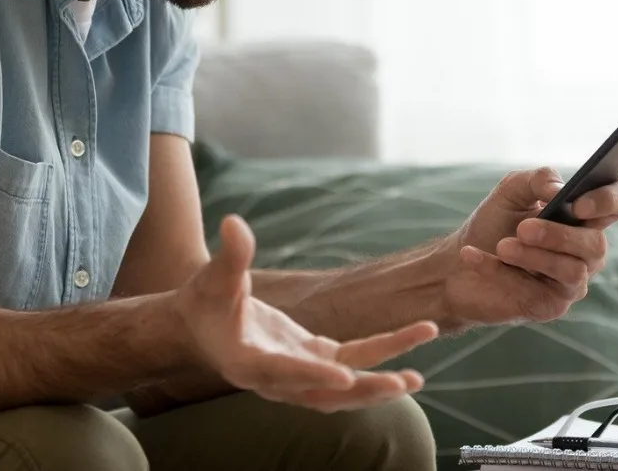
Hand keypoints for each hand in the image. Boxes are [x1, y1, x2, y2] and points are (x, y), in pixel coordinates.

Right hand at [177, 215, 438, 411]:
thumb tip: (233, 222)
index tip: (346, 377)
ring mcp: (297, 373)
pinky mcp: (311, 360)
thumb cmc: (204, 300)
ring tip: (416, 379)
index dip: (313, 375)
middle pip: (324, 394)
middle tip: (402, 383)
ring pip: (341, 387)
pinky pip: (348, 365)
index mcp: (248, 363)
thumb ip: (230, 256)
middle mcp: (276, 380)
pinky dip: (375, 361)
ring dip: (378, 383)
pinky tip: (404, 354)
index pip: (284, 372)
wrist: (201, 325)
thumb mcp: (214, 277)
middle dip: (364, 390)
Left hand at [440, 168, 617, 326]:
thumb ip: (537, 180)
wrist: (459, 263)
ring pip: (572, 271)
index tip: (578, 203)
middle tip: (523, 228)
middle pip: (596, 244)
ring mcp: (572, 281)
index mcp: (584, 217)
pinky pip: (536, 291)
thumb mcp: (511, 191)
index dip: (611, 201)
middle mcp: (586, 251)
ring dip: (533, 256)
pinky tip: (473, 255)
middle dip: (558, 235)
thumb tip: (559, 189)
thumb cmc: (493, 224)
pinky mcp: (550, 306)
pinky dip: (501, 271)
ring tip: (502, 246)